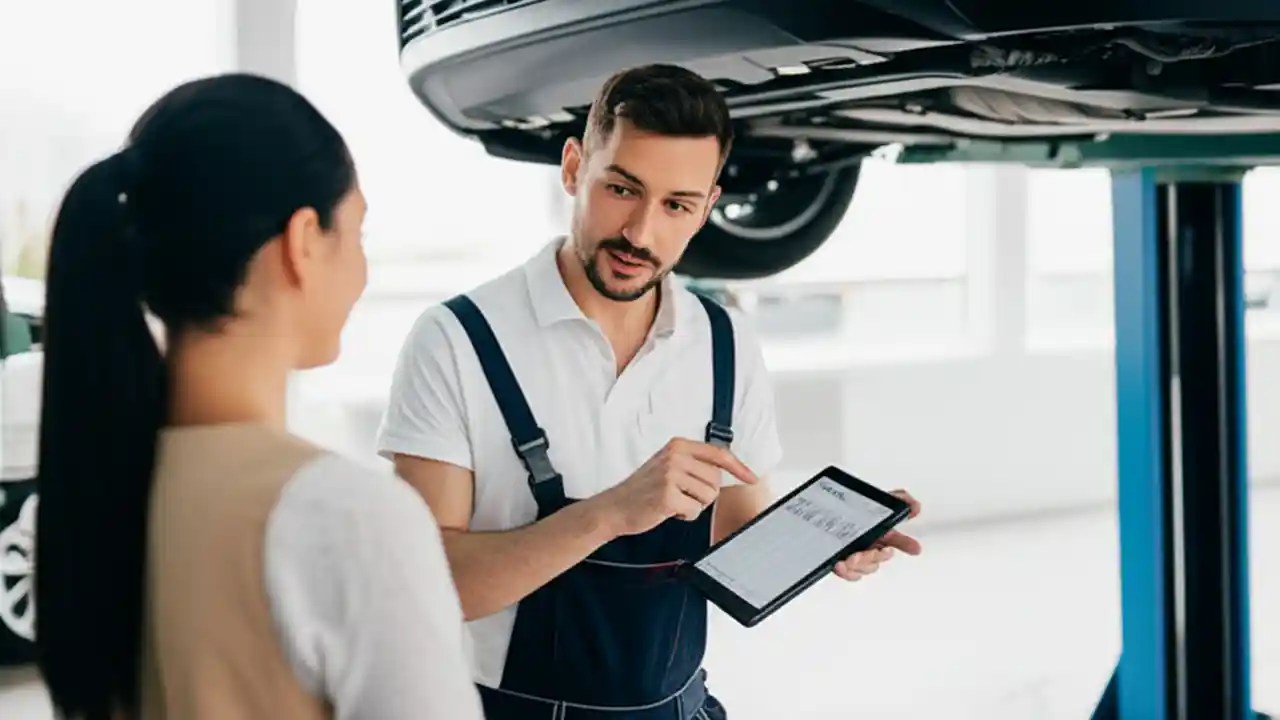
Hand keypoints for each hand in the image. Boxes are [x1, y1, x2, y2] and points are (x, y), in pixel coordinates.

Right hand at [592, 438, 758, 536]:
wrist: (615, 506)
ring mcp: (670, 474)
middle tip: (681, 494)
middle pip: (715, 480)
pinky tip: (668, 510)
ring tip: (673, 500)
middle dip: (703, 493)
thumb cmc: (644, 489)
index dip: (739, 467)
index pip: (719, 454)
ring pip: (707, 496)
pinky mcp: (667, 495)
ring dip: (693, 505)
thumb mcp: (668, 465)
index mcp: (678, 445)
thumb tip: (728, 468)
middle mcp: (675, 456)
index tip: (752, 478)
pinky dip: (684, 515)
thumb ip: (694, 462)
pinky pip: (694, 510)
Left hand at [834, 488, 922, 581]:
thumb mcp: (870, 501)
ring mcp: (856, 556)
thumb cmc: (847, 511)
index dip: (906, 543)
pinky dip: (846, 571)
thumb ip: (894, 499)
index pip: (896, 539)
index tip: (915, 548)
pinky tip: (840, 565)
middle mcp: (870, 546)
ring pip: (866, 567)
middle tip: (867, 552)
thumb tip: (913, 504)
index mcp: (878, 532)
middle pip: (879, 557)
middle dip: (875, 556)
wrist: (820, 517)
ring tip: (850, 559)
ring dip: (859, 564)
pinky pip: (849, 573)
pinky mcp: (842, 563)